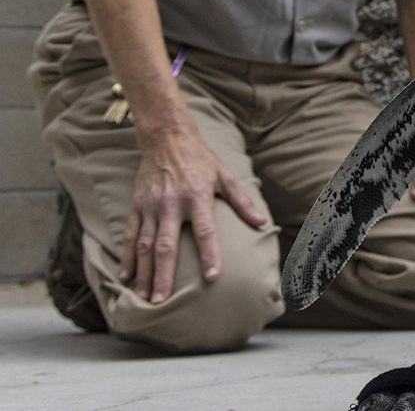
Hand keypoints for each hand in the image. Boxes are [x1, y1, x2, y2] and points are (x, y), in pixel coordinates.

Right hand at [120, 127, 266, 303]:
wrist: (167, 139)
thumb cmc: (201, 160)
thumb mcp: (225, 176)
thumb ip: (242, 201)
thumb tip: (262, 222)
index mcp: (197, 198)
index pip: (206, 231)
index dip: (210, 255)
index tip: (212, 278)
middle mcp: (171, 204)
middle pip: (166, 245)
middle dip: (164, 275)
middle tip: (162, 301)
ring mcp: (150, 206)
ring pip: (144, 245)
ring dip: (144, 273)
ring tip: (144, 296)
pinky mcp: (136, 205)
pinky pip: (129, 235)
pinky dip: (127, 257)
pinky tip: (127, 277)